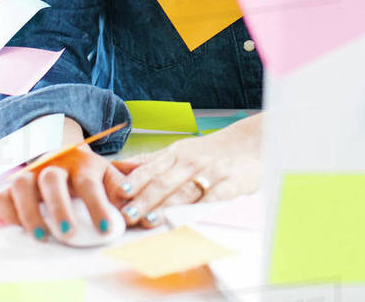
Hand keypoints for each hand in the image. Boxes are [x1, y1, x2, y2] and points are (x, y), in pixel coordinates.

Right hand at [0, 118, 130, 242]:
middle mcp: (54, 164)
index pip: (89, 184)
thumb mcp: (110, 177)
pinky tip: (19, 228)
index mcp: (82, 164)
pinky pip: (2, 194)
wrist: (63, 152)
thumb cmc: (90, 173)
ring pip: (21, 183)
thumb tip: (142, 217)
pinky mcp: (13, 184)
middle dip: (59, 207)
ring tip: (42, 237)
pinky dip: (8, 212)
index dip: (98, 207)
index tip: (107, 230)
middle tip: (69, 234)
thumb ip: (124, 195)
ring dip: (29, 211)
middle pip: (51, 179)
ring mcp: (31, 172)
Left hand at [110, 113, 261, 228]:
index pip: (152, 169)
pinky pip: (216, 197)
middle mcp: (191, 162)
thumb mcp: (176, 152)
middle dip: (145, 199)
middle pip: (165, 182)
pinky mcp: (232, 184)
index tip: (120, 193)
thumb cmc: (207, 153)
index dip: (136, 181)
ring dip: (167, 206)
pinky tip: (189, 217)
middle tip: (129, 214)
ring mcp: (212, 172)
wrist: (248, 145)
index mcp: (175, 155)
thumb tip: (116, 165)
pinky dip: (202, 207)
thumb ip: (148, 161)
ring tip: (150, 219)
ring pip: (186, 191)